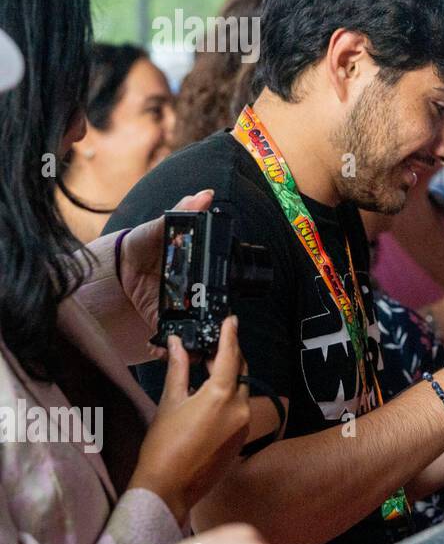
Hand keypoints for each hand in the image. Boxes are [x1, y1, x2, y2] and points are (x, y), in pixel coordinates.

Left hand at [118, 189, 215, 352]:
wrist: (119, 261)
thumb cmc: (145, 241)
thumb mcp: (162, 225)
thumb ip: (184, 211)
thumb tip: (205, 194)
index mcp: (201, 271)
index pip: (220, 289)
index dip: (223, 304)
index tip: (221, 314)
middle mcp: (194, 293)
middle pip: (211, 316)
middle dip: (212, 331)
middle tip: (208, 335)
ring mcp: (177, 309)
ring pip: (193, 331)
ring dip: (193, 345)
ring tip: (188, 349)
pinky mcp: (160, 320)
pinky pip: (168, 337)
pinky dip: (165, 347)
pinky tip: (160, 347)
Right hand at [129, 317, 250, 524]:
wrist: (168, 488)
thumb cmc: (162, 445)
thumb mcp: (170, 402)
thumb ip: (178, 369)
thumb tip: (177, 344)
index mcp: (222, 396)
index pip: (230, 355)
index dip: (230, 335)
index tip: (231, 320)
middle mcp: (240, 408)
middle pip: (240, 371)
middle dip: (228, 356)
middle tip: (210, 345)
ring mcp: (244, 424)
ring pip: (241, 389)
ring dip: (228, 376)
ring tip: (205, 368)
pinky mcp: (242, 438)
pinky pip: (239, 408)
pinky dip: (229, 396)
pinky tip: (209, 395)